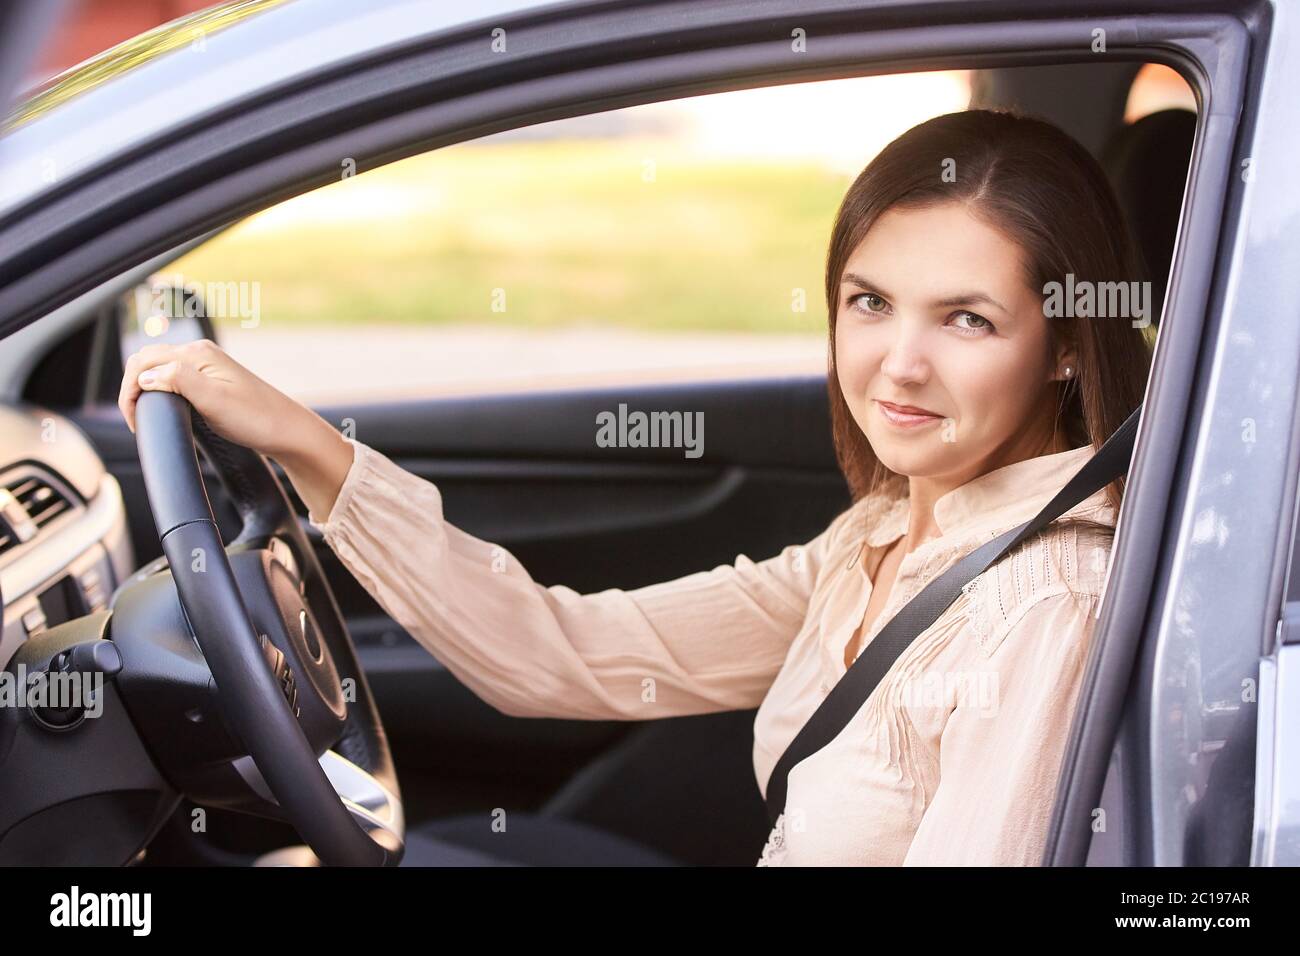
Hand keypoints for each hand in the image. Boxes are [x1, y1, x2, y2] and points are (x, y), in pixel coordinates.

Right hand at [118, 339, 311, 458]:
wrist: (288, 430)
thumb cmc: (256, 419)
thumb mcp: (213, 400)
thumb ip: (178, 381)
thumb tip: (145, 376)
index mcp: (198, 354)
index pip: (143, 362)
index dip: (129, 390)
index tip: (134, 422)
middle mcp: (200, 354)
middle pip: (147, 361)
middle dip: (132, 388)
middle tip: (136, 422)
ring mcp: (206, 365)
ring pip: (159, 368)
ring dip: (144, 388)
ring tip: (145, 417)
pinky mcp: (211, 379)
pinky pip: (173, 377)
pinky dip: (159, 390)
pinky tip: (163, 408)